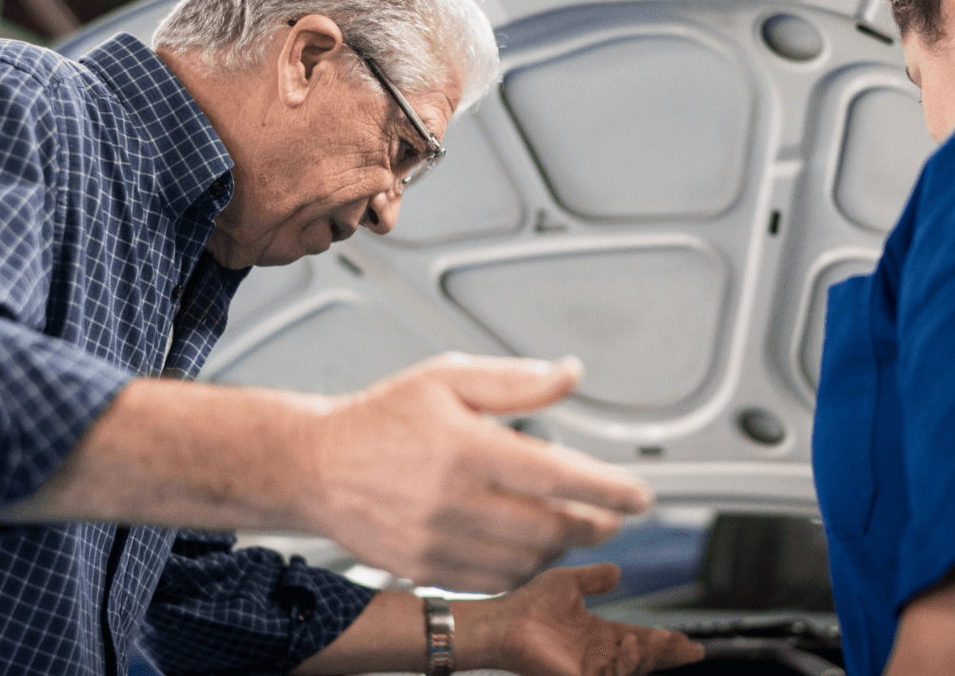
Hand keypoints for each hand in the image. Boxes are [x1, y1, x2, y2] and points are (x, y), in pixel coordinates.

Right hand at [291, 353, 654, 592]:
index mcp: (465, 446)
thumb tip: (569, 375)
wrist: (315, 465)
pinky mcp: (425, 568)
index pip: (557, 475)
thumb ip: (514, 380)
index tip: (640, 495)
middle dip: (595, 524)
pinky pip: (493, 580)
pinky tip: (531, 548)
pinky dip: (524, 569)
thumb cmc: (380, 418)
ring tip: (571, 527)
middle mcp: (453, 499)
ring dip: (561, 547)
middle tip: (613, 516)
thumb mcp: (447, 377)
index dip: (608, 488)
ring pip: (526, 559)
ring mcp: (438, 540)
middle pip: (550, 526)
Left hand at [462, 564, 705, 675]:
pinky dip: (627, 664)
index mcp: (596, 636)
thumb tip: (618, 572)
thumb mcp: (569, 582)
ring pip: (632, 671)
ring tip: (655, 639)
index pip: (639, 642)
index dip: (663, 643)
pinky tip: (631, 645)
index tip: (688, 641)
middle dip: (667, 656)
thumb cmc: (527, 603)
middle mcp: (596, 656)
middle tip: (689, 648)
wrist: (505, 620)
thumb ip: (594, 578)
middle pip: (642, 661)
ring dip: (649, 657)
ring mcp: (588, 670)